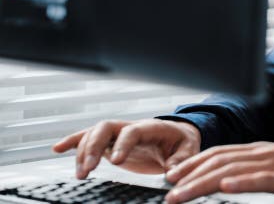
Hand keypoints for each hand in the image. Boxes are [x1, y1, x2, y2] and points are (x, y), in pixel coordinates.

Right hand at [51, 119, 200, 178]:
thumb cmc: (183, 142)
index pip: (132, 131)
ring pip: (94, 133)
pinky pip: (88, 137)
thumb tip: (172, 171)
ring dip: (83, 151)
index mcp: (151, 127)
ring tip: (80, 174)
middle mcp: (130, 126)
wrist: (177, 135)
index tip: (116, 161)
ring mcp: (118, 133)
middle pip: (106, 127)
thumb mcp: (189, 149)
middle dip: (94, 146)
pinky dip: (73, 141)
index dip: (123, 144)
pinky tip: (57, 148)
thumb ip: (181, 159)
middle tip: (88, 170)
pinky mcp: (110, 142)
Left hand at [163, 142, 273, 203]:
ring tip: (182, 194)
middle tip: (167, 190)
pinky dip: (241, 181)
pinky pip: (262, 178)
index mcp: (263, 152)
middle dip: (190, 174)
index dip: (194, 163)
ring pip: (233, 169)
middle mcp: (267, 152)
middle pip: (220, 160)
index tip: (173, 177)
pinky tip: (224, 187)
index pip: (221, 153)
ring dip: (203, 181)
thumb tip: (231, 182)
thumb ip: (257, 174)